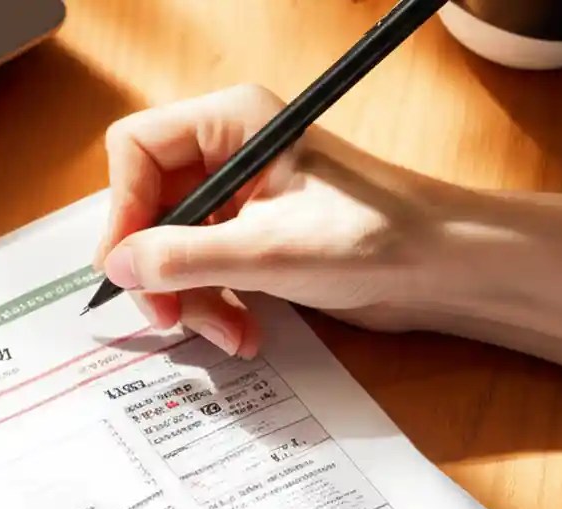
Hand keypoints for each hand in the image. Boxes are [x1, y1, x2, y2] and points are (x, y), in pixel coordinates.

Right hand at [93, 84, 457, 355]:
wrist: (444, 269)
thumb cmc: (377, 236)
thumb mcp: (265, 251)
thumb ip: (182, 258)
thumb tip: (117, 266)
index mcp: (230, 123)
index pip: (136, 150)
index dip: (123, 210)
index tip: (128, 267)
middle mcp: (228, 152)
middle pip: (149, 207)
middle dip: (158, 270)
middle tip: (168, 316)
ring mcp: (239, 196)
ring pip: (172, 248)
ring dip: (190, 299)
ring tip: (227, 332)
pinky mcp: (252, 235)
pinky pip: (203, 270)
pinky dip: (214, 304)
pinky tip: (243, 330)